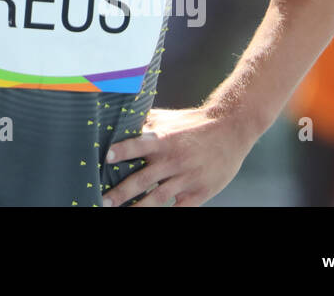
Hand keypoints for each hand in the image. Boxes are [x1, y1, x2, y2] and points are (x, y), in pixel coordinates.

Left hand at [99, 105, 254, 206]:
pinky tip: (152, 216)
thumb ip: (143, 123)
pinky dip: (167, 214)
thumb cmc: (192, 123)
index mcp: (162, 139)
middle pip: (143, 179)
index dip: (122, 151)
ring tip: (121, 212)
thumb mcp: (167, 118)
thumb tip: (117, 121)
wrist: (230, 129)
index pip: (137, 145)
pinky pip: (180, 209)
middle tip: (103, 200)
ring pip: (157, 198)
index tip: (106, 158)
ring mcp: (187, 177)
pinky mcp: (200, 191)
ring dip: (138, 207)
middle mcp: (173, 159)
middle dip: (121, 192)